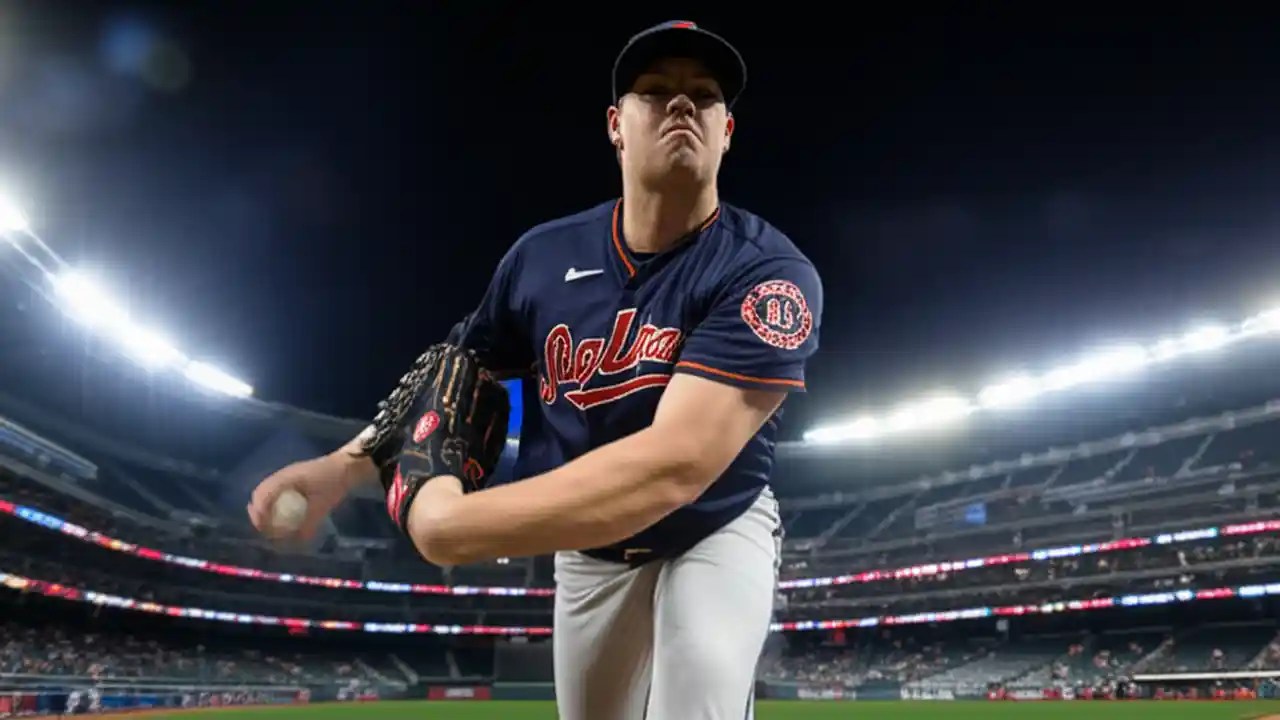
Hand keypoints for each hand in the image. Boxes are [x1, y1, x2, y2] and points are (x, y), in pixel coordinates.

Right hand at [247, 453, 363, 541]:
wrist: (346, 466)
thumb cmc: (334, 482)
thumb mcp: (323, 505)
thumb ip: (310, 523)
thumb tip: (300, 542)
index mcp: (286, 479)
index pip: (263, 495)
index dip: (259, 514)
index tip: (264, 529)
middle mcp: (282, 475)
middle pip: (259, 493)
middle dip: (257, 512)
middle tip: (263, 528)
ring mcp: (285, 475)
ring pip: (264, 490)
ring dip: (263, 507)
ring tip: (268, 523)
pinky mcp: (291, 478)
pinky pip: (273, 489)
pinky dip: (271, 502)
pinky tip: (278, 513)